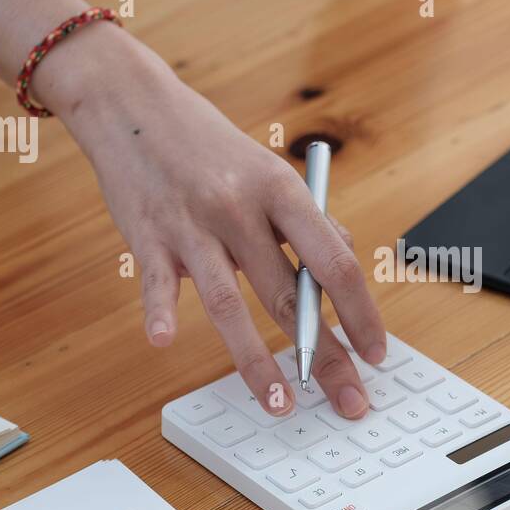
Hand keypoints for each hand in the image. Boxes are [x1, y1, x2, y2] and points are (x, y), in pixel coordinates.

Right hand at [48, 28, 385, 420]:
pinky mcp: (147, 236)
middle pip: (290, 295)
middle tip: (349, 399)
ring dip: (255, 360)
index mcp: (281, 190)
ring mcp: (192, 224)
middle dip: (325, 355)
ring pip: (229, 303)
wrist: (133, 105)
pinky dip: (159, 312)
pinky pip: (157, 282)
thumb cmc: (209, 145)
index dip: (361, 313)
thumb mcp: (268, 170)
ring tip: (279, 404)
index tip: (376, 352)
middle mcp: (240, 208)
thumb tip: (345, 265)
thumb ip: (307, 219)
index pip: (336, 263)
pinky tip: (163, 341)